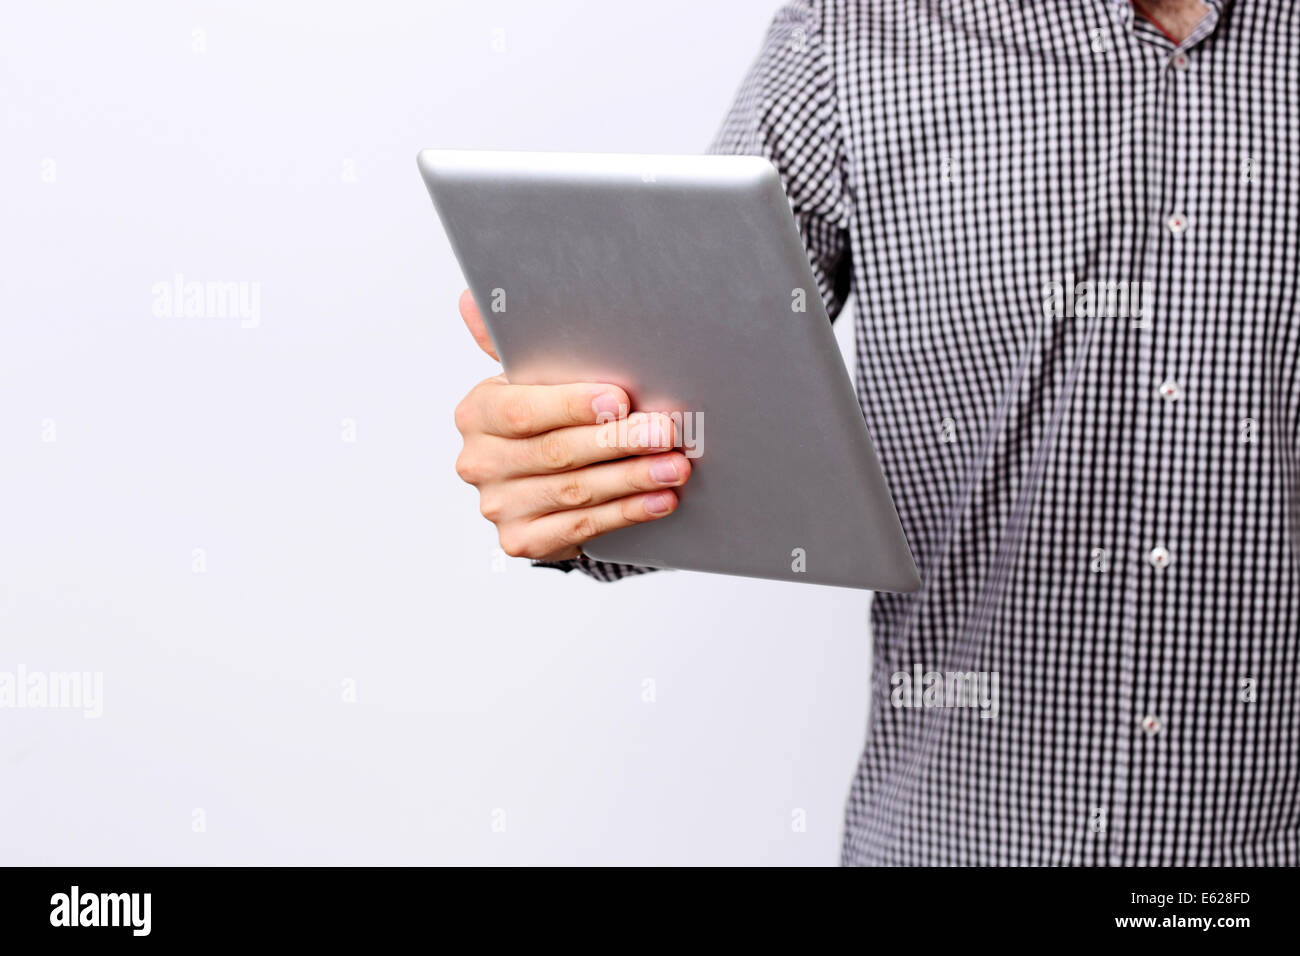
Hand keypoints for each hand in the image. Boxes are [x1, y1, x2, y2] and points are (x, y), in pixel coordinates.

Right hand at [452, 289, 691, 561]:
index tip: (621, 400)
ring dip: (633, 478)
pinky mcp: (521, 541)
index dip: (574, 406)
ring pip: (575, 491)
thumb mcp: (535, 377)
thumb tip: (473, 297)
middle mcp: (479, 462)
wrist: (545, 482)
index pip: (523, 410)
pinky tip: (660, 500)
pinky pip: (580, 527)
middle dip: (619, 441)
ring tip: (676, 466)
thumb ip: (515, 342)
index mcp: (477, 413)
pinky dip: (626, 513)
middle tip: (666, 433)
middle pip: (556, 452)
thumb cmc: (548, 418)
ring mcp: (498, 505)